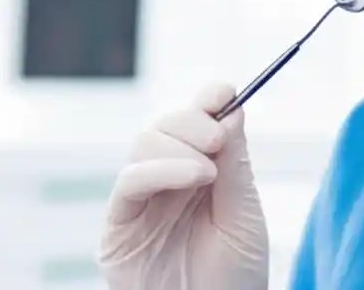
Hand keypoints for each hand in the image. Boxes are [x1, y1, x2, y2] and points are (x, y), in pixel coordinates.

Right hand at [99, 84, 268, 289]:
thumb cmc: (235, 277)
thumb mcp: (244, 215)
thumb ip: (234, 164)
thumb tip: (232, 106)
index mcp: (202, 172)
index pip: (197, 120)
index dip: (208, 99)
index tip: (225, 92)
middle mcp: (169, 180)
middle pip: (166, 123)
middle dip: (192, 121)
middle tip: (218, 139)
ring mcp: (143, 201)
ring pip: (145, 143)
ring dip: (178, 145)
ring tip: (207, 172)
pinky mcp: (119, 225)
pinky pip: (130, 181)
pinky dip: (160, 169)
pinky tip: (194, 177)